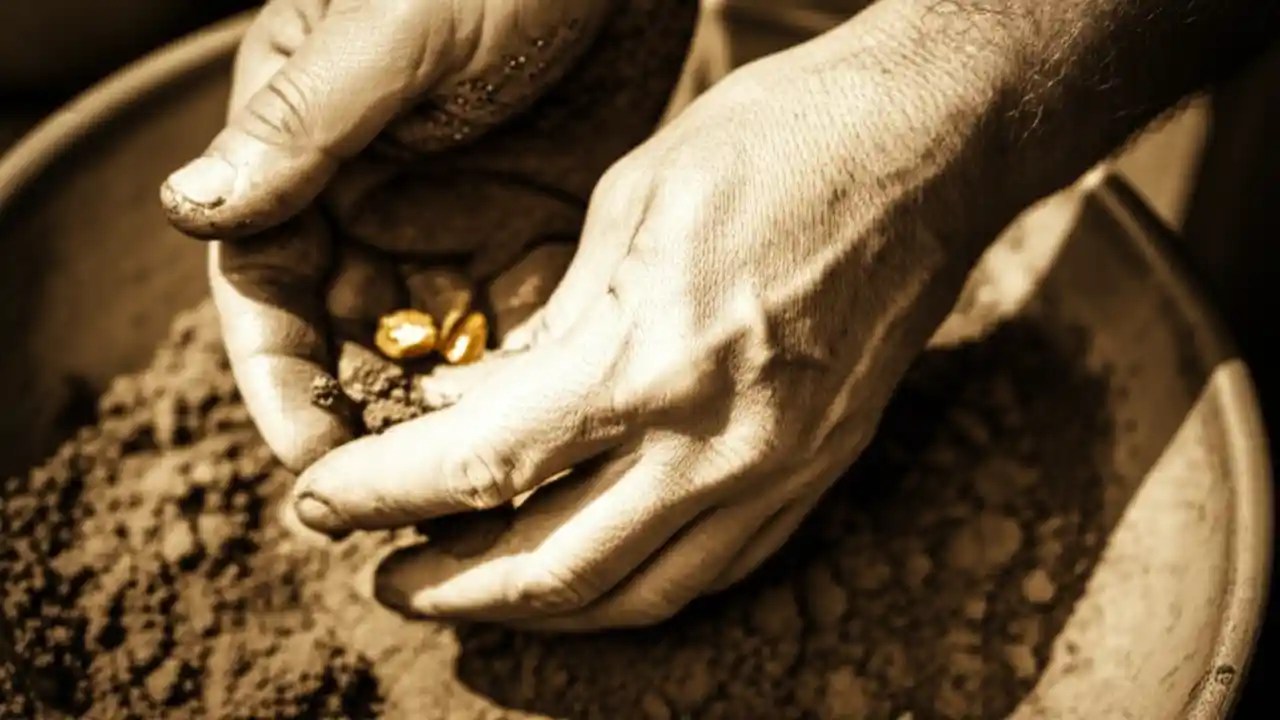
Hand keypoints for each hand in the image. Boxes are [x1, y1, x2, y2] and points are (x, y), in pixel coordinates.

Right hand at [160, 0, 696, 469]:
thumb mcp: (396, 27)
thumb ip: (305, 122)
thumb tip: (191, 210)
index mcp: (305, 148)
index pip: (268, 285)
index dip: (282, 377)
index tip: (315, 454)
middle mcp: (369, 196)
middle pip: (348, 334)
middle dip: (369, 413)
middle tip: (407, 492)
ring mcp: (456, 217)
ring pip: (434, 342)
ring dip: (449, 407)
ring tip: (481, 469)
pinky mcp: (535, 225)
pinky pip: (518, 318)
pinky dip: (524, 367)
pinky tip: (548, 414)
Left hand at [290, 18, 1008, 631]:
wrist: (927, 151)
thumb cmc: (776, 145)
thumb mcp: (626, 208)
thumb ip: (550, 330)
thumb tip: (477, 410)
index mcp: (650, 357)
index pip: (481, 468)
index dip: (381, 498)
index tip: (322, 506)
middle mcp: (715, 442)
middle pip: (552, 571)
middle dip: (447, 591)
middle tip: (384, 581)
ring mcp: (777, 471)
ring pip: (635, 596)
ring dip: (534, 609)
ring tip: (468, 592)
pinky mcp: (815, 474)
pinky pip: (711, 570)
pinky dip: (629, 590)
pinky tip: (584, 570)